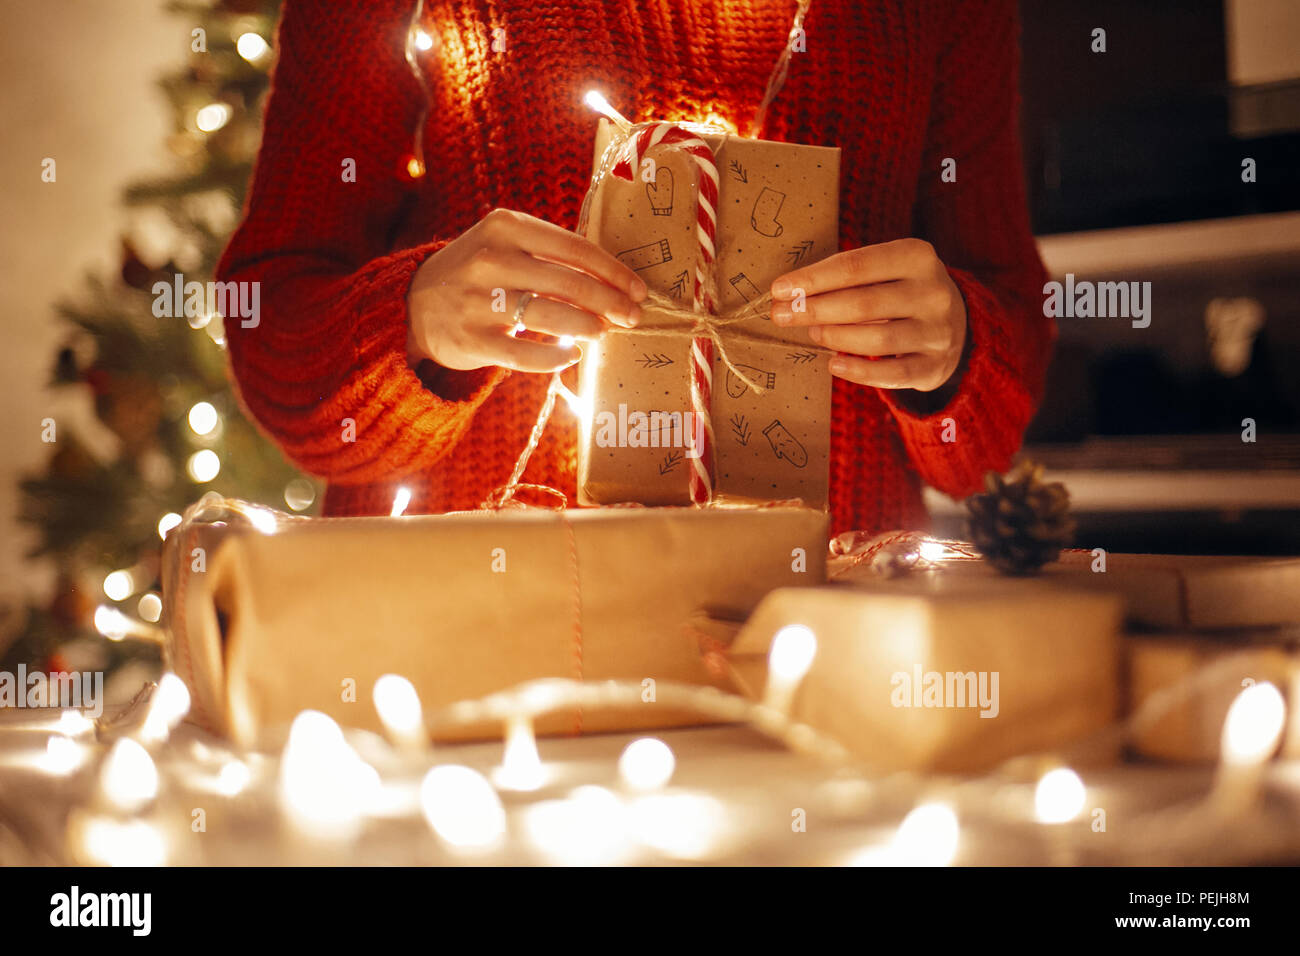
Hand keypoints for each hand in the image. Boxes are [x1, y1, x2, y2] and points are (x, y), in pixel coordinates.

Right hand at [407, 208, 646, 372]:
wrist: (414, 303)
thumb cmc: (478, 272)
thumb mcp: (505, 244)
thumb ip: (551, 254)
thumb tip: (614, 282)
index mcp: (506, 226)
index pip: (575, 248)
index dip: (613, 272)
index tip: (638, 289)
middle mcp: (492, 258)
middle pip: (570, 283)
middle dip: (610, 303)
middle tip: (632, 318)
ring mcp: (479, 300)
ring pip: (552, 316)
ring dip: (588, 327)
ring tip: (604, 333)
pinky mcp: (472, 339)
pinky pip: (527, 354)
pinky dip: (557, 357)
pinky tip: (572, 356)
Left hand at [769, 238, 967, 392]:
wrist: (956, 324)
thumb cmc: (901, 291)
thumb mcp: (886, 270)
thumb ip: (846, 278)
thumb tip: (790, 294)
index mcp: (917, 256)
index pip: (856, 266)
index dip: (814, 279)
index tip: (780, 289)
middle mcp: (933, 292)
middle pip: (863, 303)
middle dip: (815, 309)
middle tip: (781, 315)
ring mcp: (938, 331)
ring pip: (877, 339)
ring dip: (835, 337)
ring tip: (811, 333)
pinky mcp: (934, 366)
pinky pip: (893, 374)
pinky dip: (859, 372)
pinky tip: (834, 364)